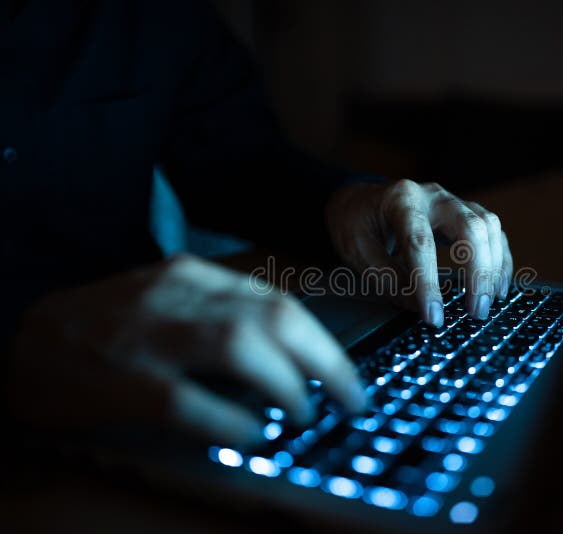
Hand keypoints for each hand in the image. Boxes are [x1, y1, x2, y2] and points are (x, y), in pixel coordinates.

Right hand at [7, 256, 364, 444]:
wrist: (18, 338)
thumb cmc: (105, 327)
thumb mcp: (167, 302)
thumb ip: (220, 317)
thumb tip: (289, 360)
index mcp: (192, 277)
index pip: (278, 302)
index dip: (324, 344)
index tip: (348, 378)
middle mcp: (176, 295)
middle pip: (274, 317)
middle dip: (326, 363)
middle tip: (351, 401)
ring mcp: (148, 334)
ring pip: (241, 346)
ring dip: (288, 386)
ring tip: (305, 416)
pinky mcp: (120, 378)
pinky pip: (187, 399)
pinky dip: (229, 420)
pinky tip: (251, 437)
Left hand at [326, 179, 512, 325]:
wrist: (359, 202)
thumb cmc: (356, 227)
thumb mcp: (358, 254)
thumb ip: (389, 281)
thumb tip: (421, 308)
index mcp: (399, 200)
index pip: (419, 241)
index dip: (428, 282)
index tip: (434, 316)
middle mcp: (432, 195)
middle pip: (468, 226)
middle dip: (477, 272)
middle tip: (475, 312)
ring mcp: (452, 201)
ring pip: (487, 226)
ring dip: (493, 267)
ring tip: (488, 303)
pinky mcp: (464, 212)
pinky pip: (493, 231)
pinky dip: (500, 259)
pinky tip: (498, 287)